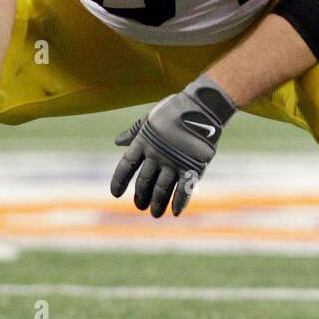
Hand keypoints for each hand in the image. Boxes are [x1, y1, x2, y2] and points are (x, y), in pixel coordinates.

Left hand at [111, 75, 236, 216]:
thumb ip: (134, 132)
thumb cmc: (175, 109)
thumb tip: (117, 142)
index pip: (125, 166)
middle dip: (140, 196)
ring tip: (155, 213)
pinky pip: (184, 189)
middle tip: (140, 206)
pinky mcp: (192, 166)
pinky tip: (175, 212)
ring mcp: (174, 162)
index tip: (115, 194)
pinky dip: (179, 202)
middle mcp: (156, 154)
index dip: (119, 181)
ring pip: (161, 189)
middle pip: (143, 182)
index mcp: (143, 141)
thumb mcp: (150, 118)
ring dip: (157, 203)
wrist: (203, 106)